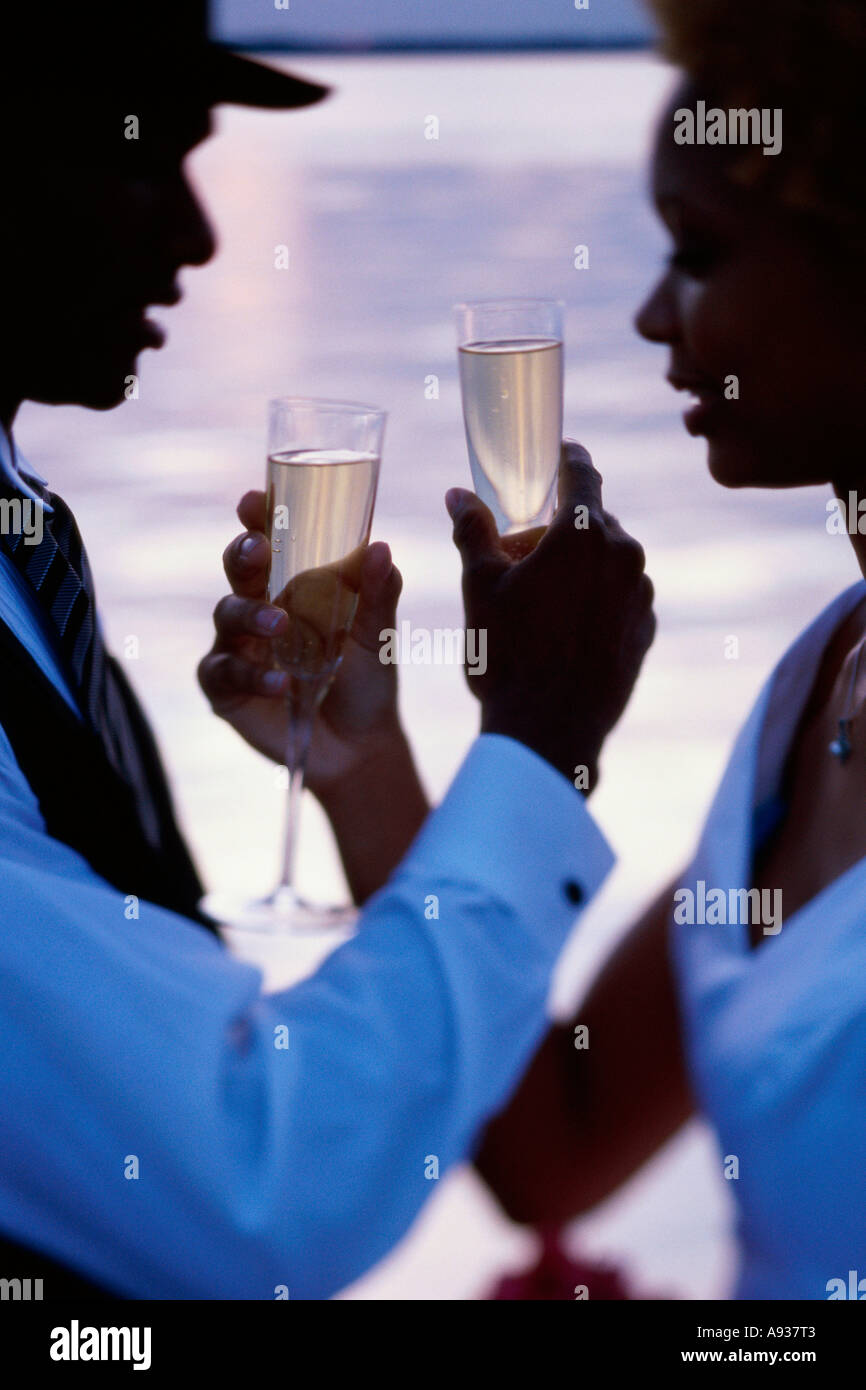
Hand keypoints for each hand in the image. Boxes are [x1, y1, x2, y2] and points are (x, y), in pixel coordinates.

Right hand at [198, 491, 404, 799]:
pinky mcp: (227, 691)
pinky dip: (252, 674)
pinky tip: (278, 682)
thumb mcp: (376, 636)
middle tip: (257, 549)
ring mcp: (238, 648)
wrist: (360, 745)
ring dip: (250, 613)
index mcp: (291, 585)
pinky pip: (225, 673)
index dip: (257, 518)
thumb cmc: (366, 680)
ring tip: (280, 623)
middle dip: (242, 555)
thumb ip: (378, 594)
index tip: (255, 498)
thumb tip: (380, 546)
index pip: (268, 542)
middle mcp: (258, 609)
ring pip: (226, 615)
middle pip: (238, 571)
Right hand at [446, 441, 654, 788]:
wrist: (548, 733)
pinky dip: (594, 601)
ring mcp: (640, 595)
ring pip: (606, 562)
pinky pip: (618, 598)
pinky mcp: (645, 630)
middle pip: (590, 522)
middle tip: (516, 558)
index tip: (556, 454)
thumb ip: (472, 532)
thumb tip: (458, 495)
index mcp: (584, 533)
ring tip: (537, 604)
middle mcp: (624, 555)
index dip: (566, 458)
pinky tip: (561, 631)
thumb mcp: (479, 587)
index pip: (581, 472)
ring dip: (577, 568)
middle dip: (556, 530)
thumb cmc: (507, 656)